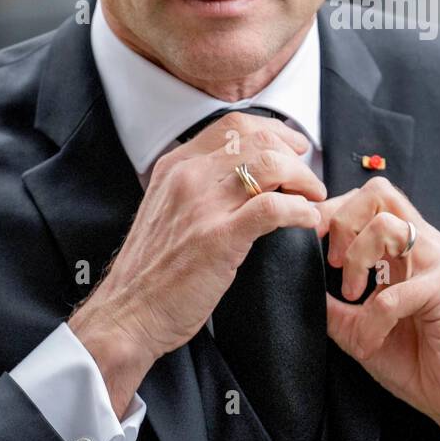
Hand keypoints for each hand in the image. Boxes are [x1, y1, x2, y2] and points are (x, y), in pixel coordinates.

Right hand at [69, 111, 326, 413]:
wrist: (127, 314)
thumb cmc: (151, 271)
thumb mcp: (167, 208)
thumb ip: (198, 186)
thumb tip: (245, 175)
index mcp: (175, 166)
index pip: (234, 125)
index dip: (274, 131)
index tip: (293, 147)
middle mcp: (188, 177)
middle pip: (259, 139)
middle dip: (295, 156)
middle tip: (309, 178)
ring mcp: (203, 206)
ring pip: (271, 165)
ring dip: (304, 180)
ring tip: (312, 199)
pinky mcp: (219, 239)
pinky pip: (274, 208)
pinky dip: (301, 211)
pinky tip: (307, 220)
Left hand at [316, 176, 439, 439]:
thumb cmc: (417, 359)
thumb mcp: (360, 330)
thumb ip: (335, 305)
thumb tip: (301, 285)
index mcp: (405, 247)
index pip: (369, 198)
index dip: (334, 211)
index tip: (314, 242)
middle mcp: (423, 245)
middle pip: (379, 192)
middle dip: (343, 221)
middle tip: (334, 263)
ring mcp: (437, 263)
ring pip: (386, 226)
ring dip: (357, 261)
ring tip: (353, 297)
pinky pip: (395, 292)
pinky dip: (372, 318)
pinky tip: (371, 339)